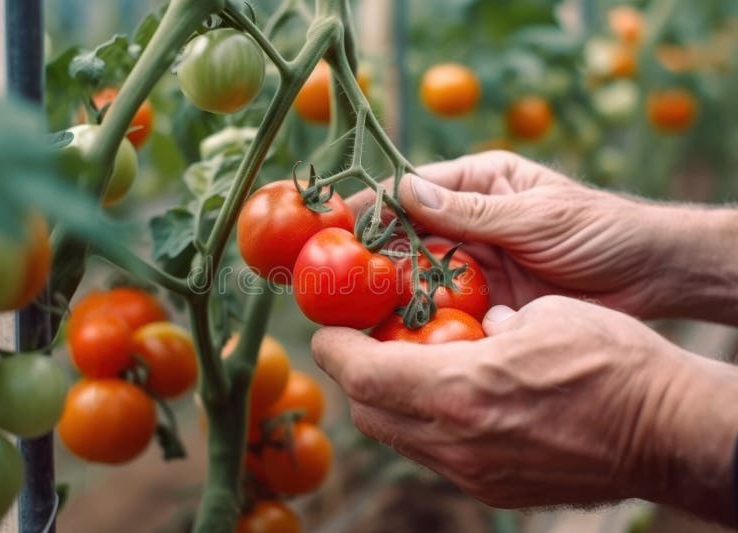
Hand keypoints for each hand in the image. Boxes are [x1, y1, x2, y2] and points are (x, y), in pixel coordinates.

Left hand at [312, 296, 737, 522]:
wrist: (668, 431)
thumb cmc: (613, 360)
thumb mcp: (543, 315)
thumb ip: (489, 325)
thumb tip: (476, 329)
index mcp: (461, 390)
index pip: (363, 374)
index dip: (334, 350)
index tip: (327, 332)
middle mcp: (458, 442)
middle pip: (370, 414)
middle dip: (355, 378)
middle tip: (362, 346)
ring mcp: (476, 475)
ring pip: (400, 440)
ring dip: (388, 404)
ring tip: (403, 369)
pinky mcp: (497, 491)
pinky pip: (436, 458)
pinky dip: (425, 427)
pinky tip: (448, 400)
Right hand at [348, 151, 728, 319]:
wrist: (653, 277)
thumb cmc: (601, 228)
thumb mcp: (535, 215)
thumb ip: (471, 211)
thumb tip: (404, 191)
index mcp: (477, 185)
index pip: (411, 191)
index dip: (371, 207)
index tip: (332, 226)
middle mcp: (467, 224)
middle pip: (406, 238)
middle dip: (370, 256)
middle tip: (330, 279)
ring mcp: (475, 266)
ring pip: (420, 277)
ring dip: (392, 293)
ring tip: (353, 312)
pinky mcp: (486, 304)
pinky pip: (445, 311)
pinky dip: (423, 322)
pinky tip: (398, 335)